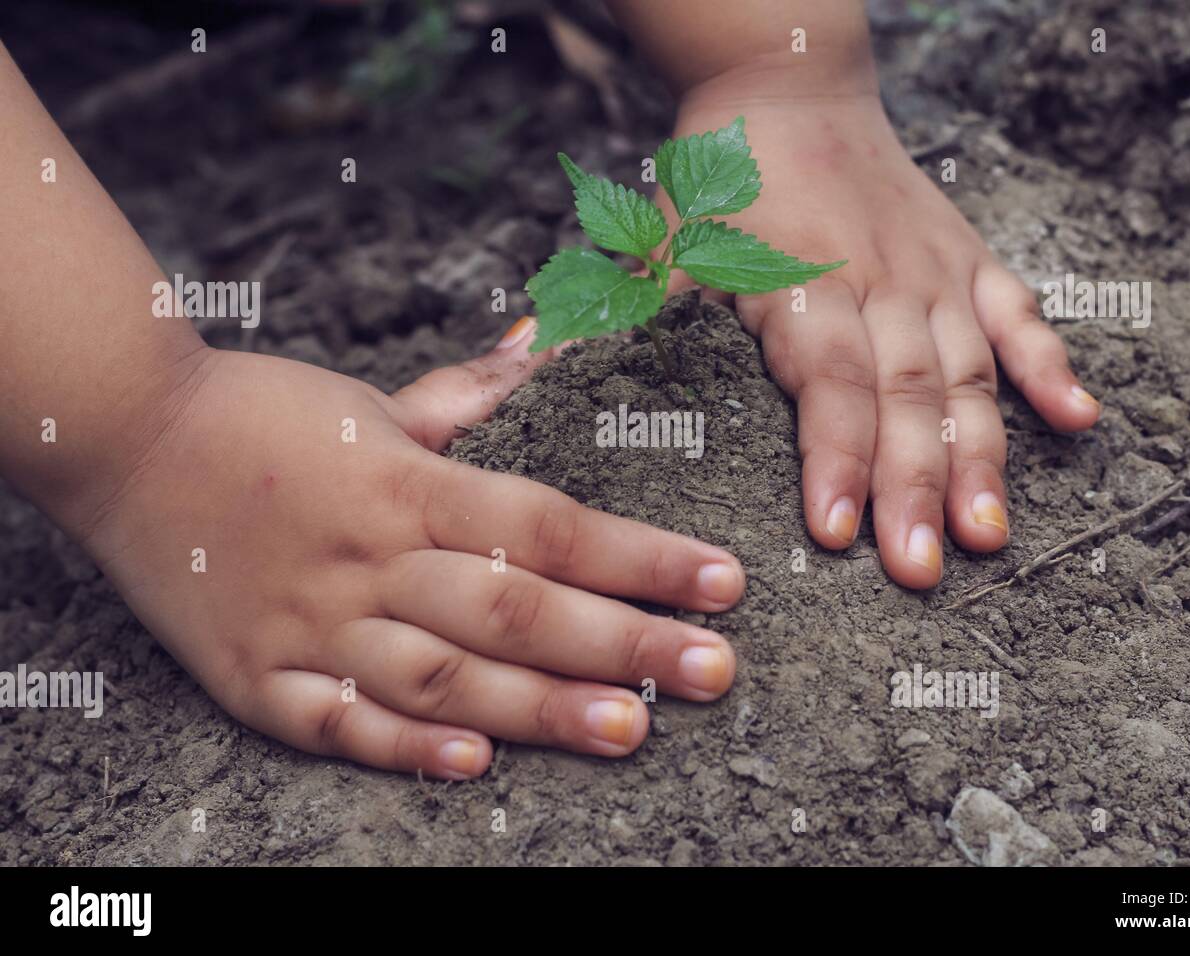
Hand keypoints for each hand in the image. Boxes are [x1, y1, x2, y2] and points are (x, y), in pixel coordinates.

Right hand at [72, 323, 743, 778]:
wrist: (126, 438)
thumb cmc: (267, 413)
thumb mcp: (375, 396)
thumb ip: (469, 392)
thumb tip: (547, 342)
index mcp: (408, 480)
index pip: (548, 525)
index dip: (641, 556)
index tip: (721, 582)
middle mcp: (371, 554)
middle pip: (514, 608)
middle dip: (622, 643)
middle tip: (714, 672)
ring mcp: (312, 620)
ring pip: (441, 676)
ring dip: (537, 708)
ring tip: (629, 731)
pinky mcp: (255, 674)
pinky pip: (335, 720)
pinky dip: (400, 746)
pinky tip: (474, 767)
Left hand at [662, 70, 1100, 588]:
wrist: (790, 86)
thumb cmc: (719, 182)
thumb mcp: (658, 238)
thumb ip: (614, 308)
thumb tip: (524, 364)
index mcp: (797, 280)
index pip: (825, 379)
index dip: (836, 455)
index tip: (837, 532)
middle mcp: (876, 279)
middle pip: (904, 391)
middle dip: (915, 485)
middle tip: (922, 572)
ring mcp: (932, 270)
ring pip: (966, 369)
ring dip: (980, 453)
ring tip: (988, 534)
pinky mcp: (968, 258)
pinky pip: (1018, 313)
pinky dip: (1050, 364)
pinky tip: (1079, 421)